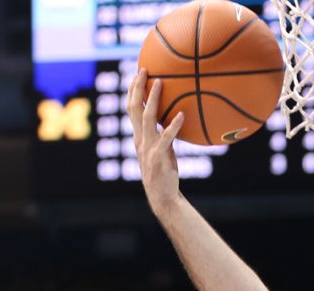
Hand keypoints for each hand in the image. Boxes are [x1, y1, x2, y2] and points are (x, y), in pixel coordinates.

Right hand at [128, 69, 184, 210]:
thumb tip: (175, 120)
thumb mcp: (162, 151)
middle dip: (137, 88)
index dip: (132, 92)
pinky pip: (167, 138)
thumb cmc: (165, 174)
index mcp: (139, 137)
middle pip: (134, 108)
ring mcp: (148, 148)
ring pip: (148, 119)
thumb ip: (164, 136)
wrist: (162, 197)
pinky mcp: (159, 156)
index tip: (137, 75)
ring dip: (153, 99)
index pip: (131, 109)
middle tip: (142, 70)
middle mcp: (140, 139)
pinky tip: (181, 114)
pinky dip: (173, 125)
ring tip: (160, 83)